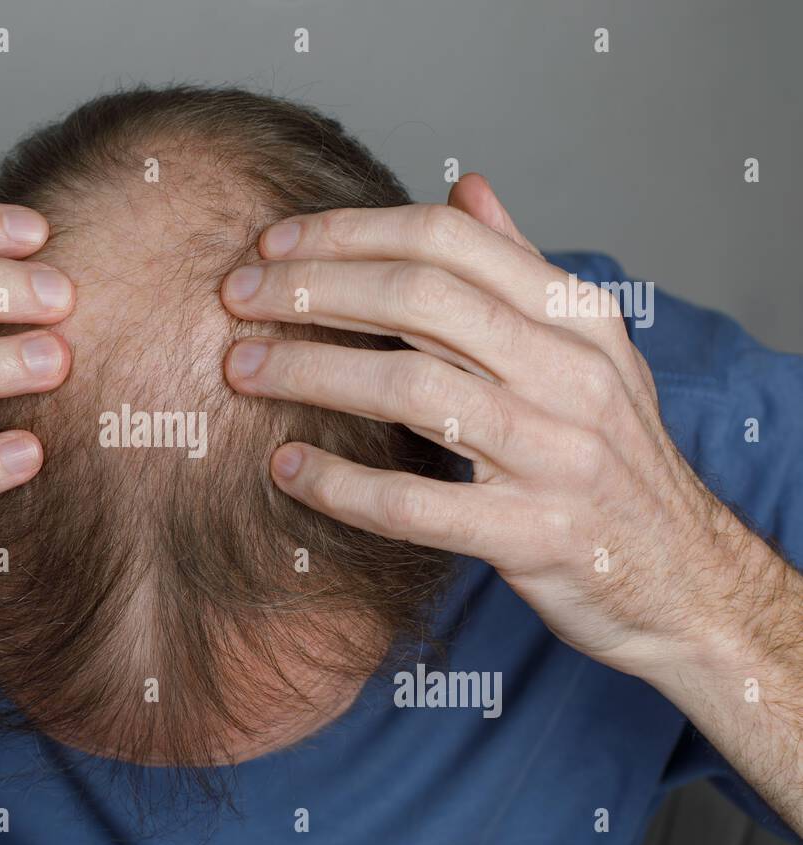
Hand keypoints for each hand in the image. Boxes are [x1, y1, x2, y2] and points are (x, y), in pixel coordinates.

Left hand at [219, 174, 788, 681]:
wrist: (686, 582)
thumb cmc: (613, 460)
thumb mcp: (589, 351)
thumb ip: (522, 268)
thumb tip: (466, 186)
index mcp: (576, 319)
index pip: (448, 242)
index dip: (350, 233)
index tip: (274, 245)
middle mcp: (570, 374)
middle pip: (420, 298)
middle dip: (313, 288)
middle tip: (234, 298)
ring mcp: (556, 454)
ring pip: (413, 388)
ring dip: (312, 370)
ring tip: (241, 369)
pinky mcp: (535, 534)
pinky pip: (419, 504)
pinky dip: (343, 485)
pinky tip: (287, 468)